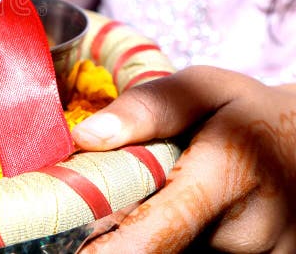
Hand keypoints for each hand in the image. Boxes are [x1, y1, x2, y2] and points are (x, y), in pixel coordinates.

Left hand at [72, 66, 295, 253]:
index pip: (163, 226)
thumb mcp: (201, 89)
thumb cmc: (246, 111)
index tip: (79, 251)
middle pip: (160, 245)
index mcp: (229, 172)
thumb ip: (146, 110)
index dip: (117, 247)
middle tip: (99, 211)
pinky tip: (180, 214)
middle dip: (121, 232)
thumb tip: (85, 136)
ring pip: (176, 252)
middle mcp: (248, 228)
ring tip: (161, 195)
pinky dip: (177, 240)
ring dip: (151, 234)